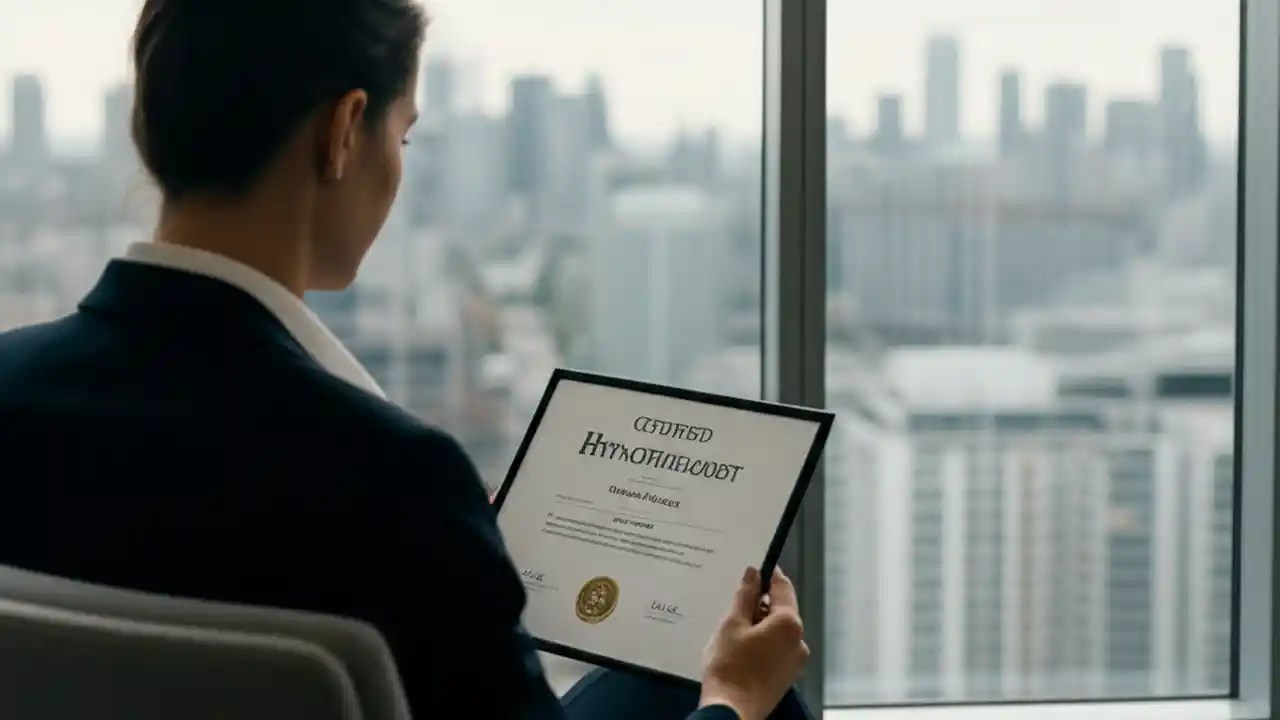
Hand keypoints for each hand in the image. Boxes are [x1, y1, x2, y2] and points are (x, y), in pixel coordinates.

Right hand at [698, 567, 808, 719]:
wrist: (731, 711)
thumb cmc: (729, 666)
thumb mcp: (732, 624)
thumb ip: (745, 595)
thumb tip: (753, 573)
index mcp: (789, 624)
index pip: (783, 587)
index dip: (768, 575)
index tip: (754, 570)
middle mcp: (799, 640)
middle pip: (782, 610)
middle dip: (760, 603)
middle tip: (735, 605)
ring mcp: (796, 661)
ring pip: (779, 630)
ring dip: (760, 624)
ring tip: (734, 630)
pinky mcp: (787, 676)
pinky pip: (778, 648)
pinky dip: (763, 641)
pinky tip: (742, 647)